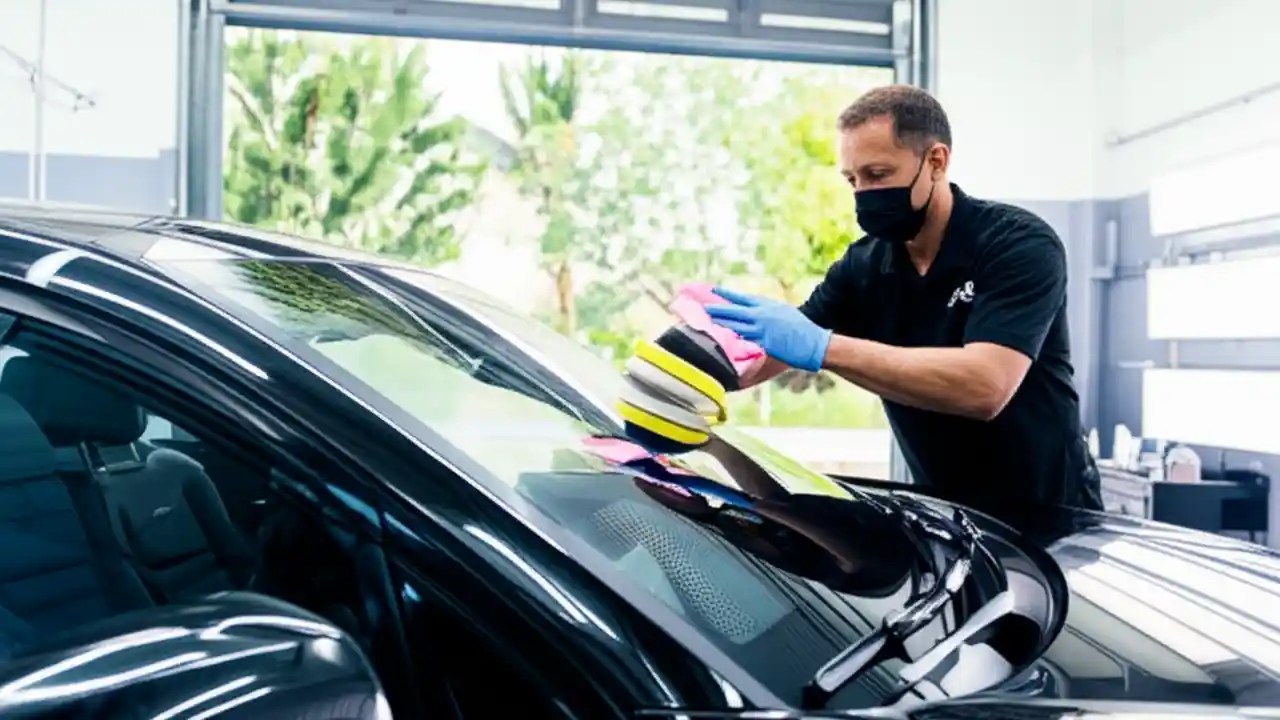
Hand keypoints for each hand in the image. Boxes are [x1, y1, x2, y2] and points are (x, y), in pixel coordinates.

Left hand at [705, 287, 831, 372]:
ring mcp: (762, 330)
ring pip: (735, 326)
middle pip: (734, 311)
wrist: (814, 343)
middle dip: (717, 310)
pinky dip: (732, 341)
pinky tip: (721, 342)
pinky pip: (744, 342)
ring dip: (720, 325)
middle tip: (701, 308)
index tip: (712, 290)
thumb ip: (766, 312)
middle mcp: (762, 315)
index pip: (741, 298)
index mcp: (766, 305)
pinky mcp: (763, 344)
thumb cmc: (800, 329)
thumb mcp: (782, 312)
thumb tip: (753, 312)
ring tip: (706, 323)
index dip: (726, 294)